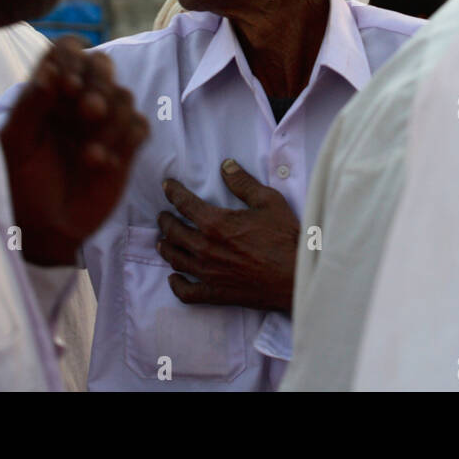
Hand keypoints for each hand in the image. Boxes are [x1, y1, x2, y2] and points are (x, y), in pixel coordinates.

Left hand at [0, 37, 148, 264]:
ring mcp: (103, 123)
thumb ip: (30, 106)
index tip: (64, 86)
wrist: (41, 230)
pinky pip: (140, 126)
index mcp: (47, 93)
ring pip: (124, 95)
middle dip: (98, 82)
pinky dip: (126, 141)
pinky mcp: (125, 147)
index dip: (71, 59)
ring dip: (111, 122)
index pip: (66, 52)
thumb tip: (51, 69)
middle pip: (102, 64)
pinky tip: (103, 165)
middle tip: (88, 111)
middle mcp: (76, 101)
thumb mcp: (14, 146)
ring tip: (89, 157)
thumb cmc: (19, 186)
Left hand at [157, 159, 299, 311]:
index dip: (173, 192)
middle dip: (165, 221)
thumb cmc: (285, 237)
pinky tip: (173, 278)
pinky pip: (186, 292)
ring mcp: (208, 273)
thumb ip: (243, 183)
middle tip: (163, 216)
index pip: (184, 203)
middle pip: (173, 232)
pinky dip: (176, 284)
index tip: (166, 186)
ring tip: (162, 241)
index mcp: (215, 223)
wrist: (296, 276)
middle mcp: (205, 248)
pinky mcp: (215, 293)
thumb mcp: (268, 201)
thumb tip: (226, 165)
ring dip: (166, 247)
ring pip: (175, 259)